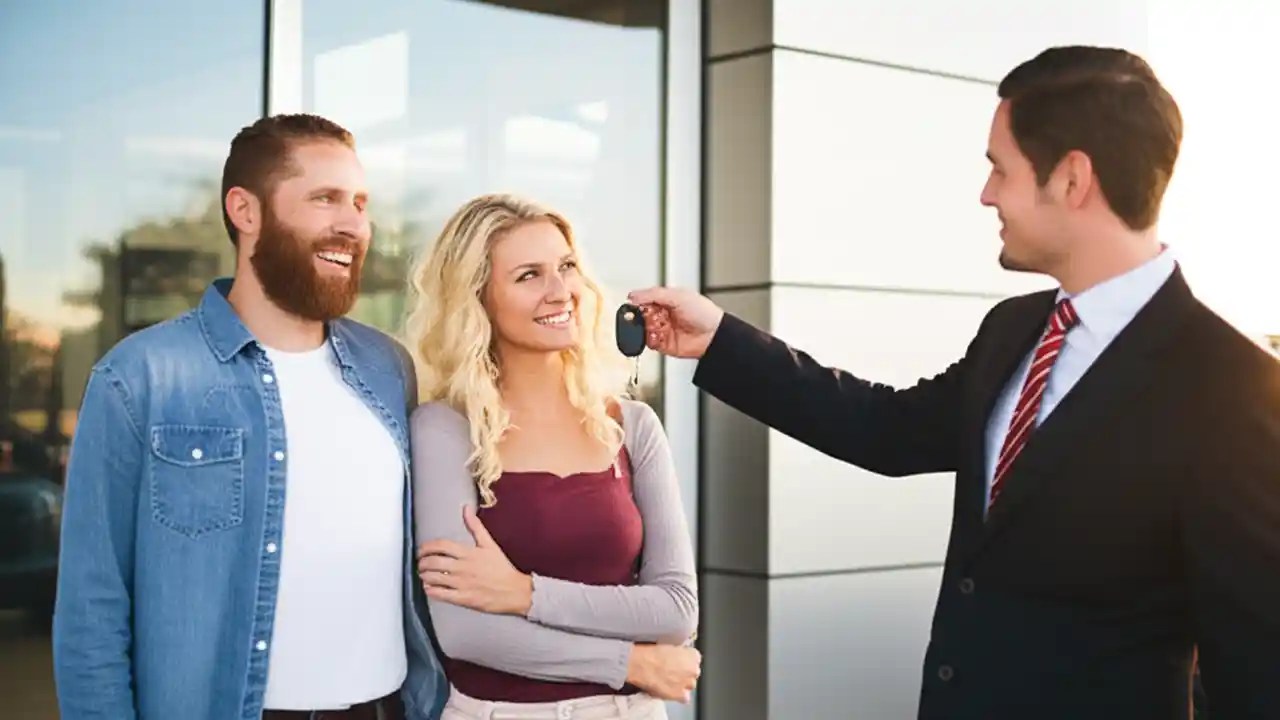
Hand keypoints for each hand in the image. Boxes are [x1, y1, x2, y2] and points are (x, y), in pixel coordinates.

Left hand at [416, 505, 532, 615]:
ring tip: (423, 575)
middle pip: (434, 562)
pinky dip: (430, 590)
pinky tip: (429, 588)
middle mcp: (463, 567)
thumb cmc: (502, 568)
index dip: (427, 547)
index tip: (422, 550)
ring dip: (424, 575)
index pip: (441, 545)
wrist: (514, 591)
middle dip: (422, 562)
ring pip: (434, 578)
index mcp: (469, 553)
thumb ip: (475, 527)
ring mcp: (462, 584)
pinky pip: (440, 594)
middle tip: (420, 563)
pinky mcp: (463, 598)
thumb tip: (466, 508)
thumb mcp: (490, 544)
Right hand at [625, 644, 700, 702]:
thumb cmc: (652, 653)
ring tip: (668, 682)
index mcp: (693, 655)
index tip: (678, 662)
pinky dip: (678, 696)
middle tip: (672, 672)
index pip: (695, 659)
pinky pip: (684, 698)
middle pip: (692, 673)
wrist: (643, 665)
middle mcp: (694, 670)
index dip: (685, 661)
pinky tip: (669, 691)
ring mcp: (688, 683)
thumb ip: (678, 653)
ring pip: (689, 685)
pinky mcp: (680, 695)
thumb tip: (676, 658)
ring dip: (682, 684)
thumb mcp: (669, 646)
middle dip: (684, 673)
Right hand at [626, 287, 724, 359]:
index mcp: (666, 300)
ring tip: (653, 325)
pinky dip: (648, 339)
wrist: (713, 335)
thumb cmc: (703, 313)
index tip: (633, 303)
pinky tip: (656, 334)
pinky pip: (648, 342)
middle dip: (638, 316)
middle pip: (641, 315)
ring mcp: (662, 329)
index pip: (644, 299)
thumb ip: (654, 294)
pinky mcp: (663, 344)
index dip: (638, 301)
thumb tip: (633, 295)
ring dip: (644, 327)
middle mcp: (662, 315)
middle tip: (641, 315)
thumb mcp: (678, 296)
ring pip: (642, 329)